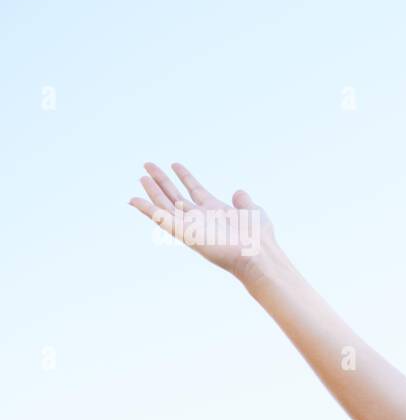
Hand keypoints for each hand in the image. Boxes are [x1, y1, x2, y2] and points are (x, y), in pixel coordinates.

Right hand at [128, 162, 281, 285]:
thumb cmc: (259, 238)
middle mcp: (200, 218)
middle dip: (162, 181)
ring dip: (152, 192)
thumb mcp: (252, 211)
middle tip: (147, 165)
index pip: (195, 190)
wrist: (258, 254)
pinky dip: (146, 210)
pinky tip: (133, 200)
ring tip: (141, 176)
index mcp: (215, 210)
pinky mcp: (184, 233)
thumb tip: (238, 192)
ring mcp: (191, 225)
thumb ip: (243, 202)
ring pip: (165, 206)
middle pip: (175, 196)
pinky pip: (161, 220)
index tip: (174, 164)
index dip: (185, 176)